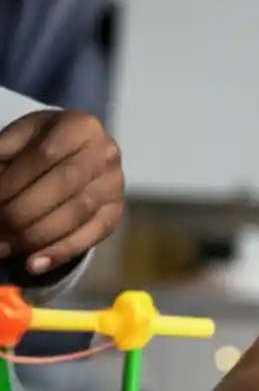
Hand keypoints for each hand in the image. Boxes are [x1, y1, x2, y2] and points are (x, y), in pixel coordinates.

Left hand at [0, 110, 123, 273]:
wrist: (74, 156)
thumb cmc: (38, 146)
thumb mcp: (19, 139)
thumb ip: (3, 154)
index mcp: (81, 126)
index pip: (45, 155)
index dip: (13, 181)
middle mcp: (107, 152)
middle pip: (64, 185)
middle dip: (22, 212)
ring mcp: (116, 184)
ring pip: (77, 213)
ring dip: (36, 236)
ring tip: (4, 249)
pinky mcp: (116, 212)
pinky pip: (92, 235)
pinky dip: (61, 252)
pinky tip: (33, 264)